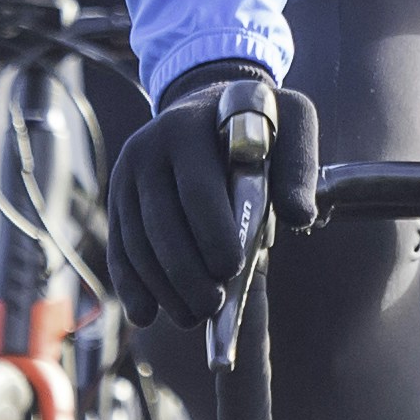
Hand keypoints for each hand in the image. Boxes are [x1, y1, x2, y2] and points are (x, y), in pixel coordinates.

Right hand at [106, 63, 317, 328]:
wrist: (208, 103)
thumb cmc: (260, 122)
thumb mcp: (291, 122)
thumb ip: (299, 165)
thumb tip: (301, 215)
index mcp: (188, 127)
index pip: (197, 190)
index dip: (213, 234)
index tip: (233, 269)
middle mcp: (148, 149)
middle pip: (161, 224)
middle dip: (186, 273)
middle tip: (213, 306)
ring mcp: (127, 175)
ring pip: (137, 242)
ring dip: (162, 287)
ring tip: (193, 316)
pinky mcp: (118, 199)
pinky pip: (120, 248)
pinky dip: (132, 286)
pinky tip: (147, 315)